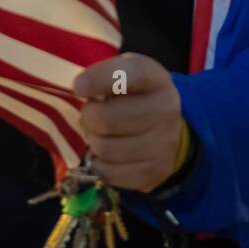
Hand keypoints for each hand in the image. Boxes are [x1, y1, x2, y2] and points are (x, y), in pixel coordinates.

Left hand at [73, 52, 182, 192]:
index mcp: (157, 80)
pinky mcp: (152, 173)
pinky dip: (99, 164)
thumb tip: (80, 87)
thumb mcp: (126, 75)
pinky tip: (107, 153)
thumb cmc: (136, 98)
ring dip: (93, 141)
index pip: (134, 74)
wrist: (169, 132)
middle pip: (108, 119)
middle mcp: (165, 111)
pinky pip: (108, 172)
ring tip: (100, 133)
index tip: (78, 86)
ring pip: (104, 148)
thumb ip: (105, 75)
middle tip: (91, 114)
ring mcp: (162, 145)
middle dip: (89, 117)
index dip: (101, 79)